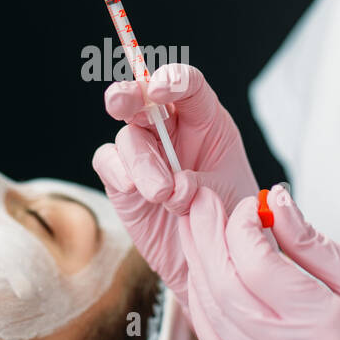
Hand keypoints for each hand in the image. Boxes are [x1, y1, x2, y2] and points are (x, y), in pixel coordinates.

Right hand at [91, 63, 258, 310]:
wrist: (211, 260)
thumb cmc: (229, 219)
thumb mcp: (230, 195)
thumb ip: (202, 184)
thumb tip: (174, 184)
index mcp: (205, 120)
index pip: (188, 86)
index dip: (173, 79)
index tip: (161, 88)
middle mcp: (170, 129)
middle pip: (143, 96)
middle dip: (130, 94)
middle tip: (123, 103)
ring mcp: (143, 152)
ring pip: (128, 138)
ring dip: (143, 164)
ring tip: (163, 194)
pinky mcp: (121, 178)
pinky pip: (108, 162)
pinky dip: (119, 172)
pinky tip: (135, 191)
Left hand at [180, 183, 339, 339]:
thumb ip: (312, 243)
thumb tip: (271, 202)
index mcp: (330, 326)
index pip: (258, 267)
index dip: (242, 226)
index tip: (248, 203)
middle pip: (225, 292)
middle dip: (205, 241)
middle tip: (198, 204)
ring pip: (214, 322)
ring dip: (197, 273)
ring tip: (195, 234)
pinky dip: (205, 310)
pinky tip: (205, 280)